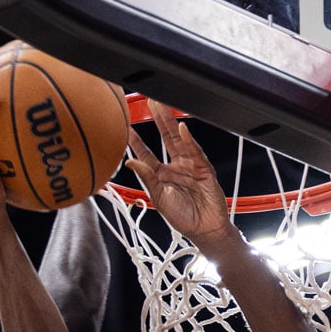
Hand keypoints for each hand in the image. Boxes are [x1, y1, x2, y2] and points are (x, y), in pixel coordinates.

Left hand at [125, 101, 230, 246]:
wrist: (205, 230)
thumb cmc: (183, 218)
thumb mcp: (159, 198)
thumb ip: (146, 179)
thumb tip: (130, 162)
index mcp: (161, 174)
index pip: (147, 153)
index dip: (137, 140)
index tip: (126, 126)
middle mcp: (175, 166)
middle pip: (165, 137)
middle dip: (157, 119)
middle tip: (149, 101)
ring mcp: (190, 165)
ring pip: (179, 139)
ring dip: (170, 122)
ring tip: (162, 106)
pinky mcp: (204, 168)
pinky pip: (196, 151)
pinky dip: (189, 140)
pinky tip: (183, 129)